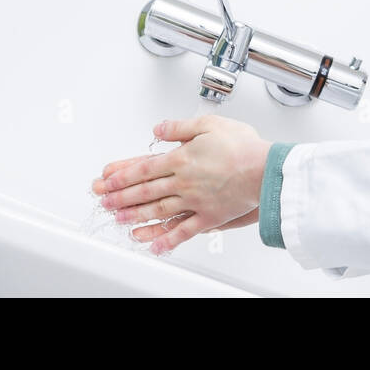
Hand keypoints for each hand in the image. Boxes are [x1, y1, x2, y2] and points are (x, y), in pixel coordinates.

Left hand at [92, 114, 271, 255]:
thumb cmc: (242, 146)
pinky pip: (184, 231)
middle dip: (121, 197)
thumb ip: (180, 128)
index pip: (144, 168)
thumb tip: (158, 129)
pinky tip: (154, 246)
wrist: (265, 170)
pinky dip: (168, 239)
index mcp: (181, 159)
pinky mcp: (209, 217)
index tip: (107, 180)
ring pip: (158, 211)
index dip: (122, 175)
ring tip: (120, 221)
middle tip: (104, 202)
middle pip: (145, 191)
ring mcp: (194, 202)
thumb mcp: (210, 124)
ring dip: (136, 216)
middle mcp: (183, 182)